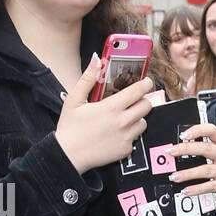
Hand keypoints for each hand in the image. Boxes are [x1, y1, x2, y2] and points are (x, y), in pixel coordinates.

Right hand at [55, 58, 153, 174]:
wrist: (69, 155)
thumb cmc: (70, 127)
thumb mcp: (74, 99)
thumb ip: (88, 78)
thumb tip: (96, 59)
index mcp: (112, 107)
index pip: (138, 91)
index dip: (145, 84)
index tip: (146, 81)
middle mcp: (123, 122)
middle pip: (147, 106)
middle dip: (143, 100)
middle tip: (135, 100)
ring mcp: (127, 137)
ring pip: (143, 123)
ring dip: (138, 118)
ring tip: (123, 118)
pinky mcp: (126, 150)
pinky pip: (136, 138)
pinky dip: (130, 134)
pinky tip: (117, 133)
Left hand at [169, 122, 215, 209]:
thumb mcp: (210, 156)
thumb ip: (196, 150)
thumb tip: (173, 150)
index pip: (212, 130)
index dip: (197, 130)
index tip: (182, 135)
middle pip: (207, 149)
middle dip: (186, 149)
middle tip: (171, 152)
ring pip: (206, 170)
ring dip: (188, 173)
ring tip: (174, 177)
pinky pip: (210, 186)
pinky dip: (197, 188)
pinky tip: (186, 190)